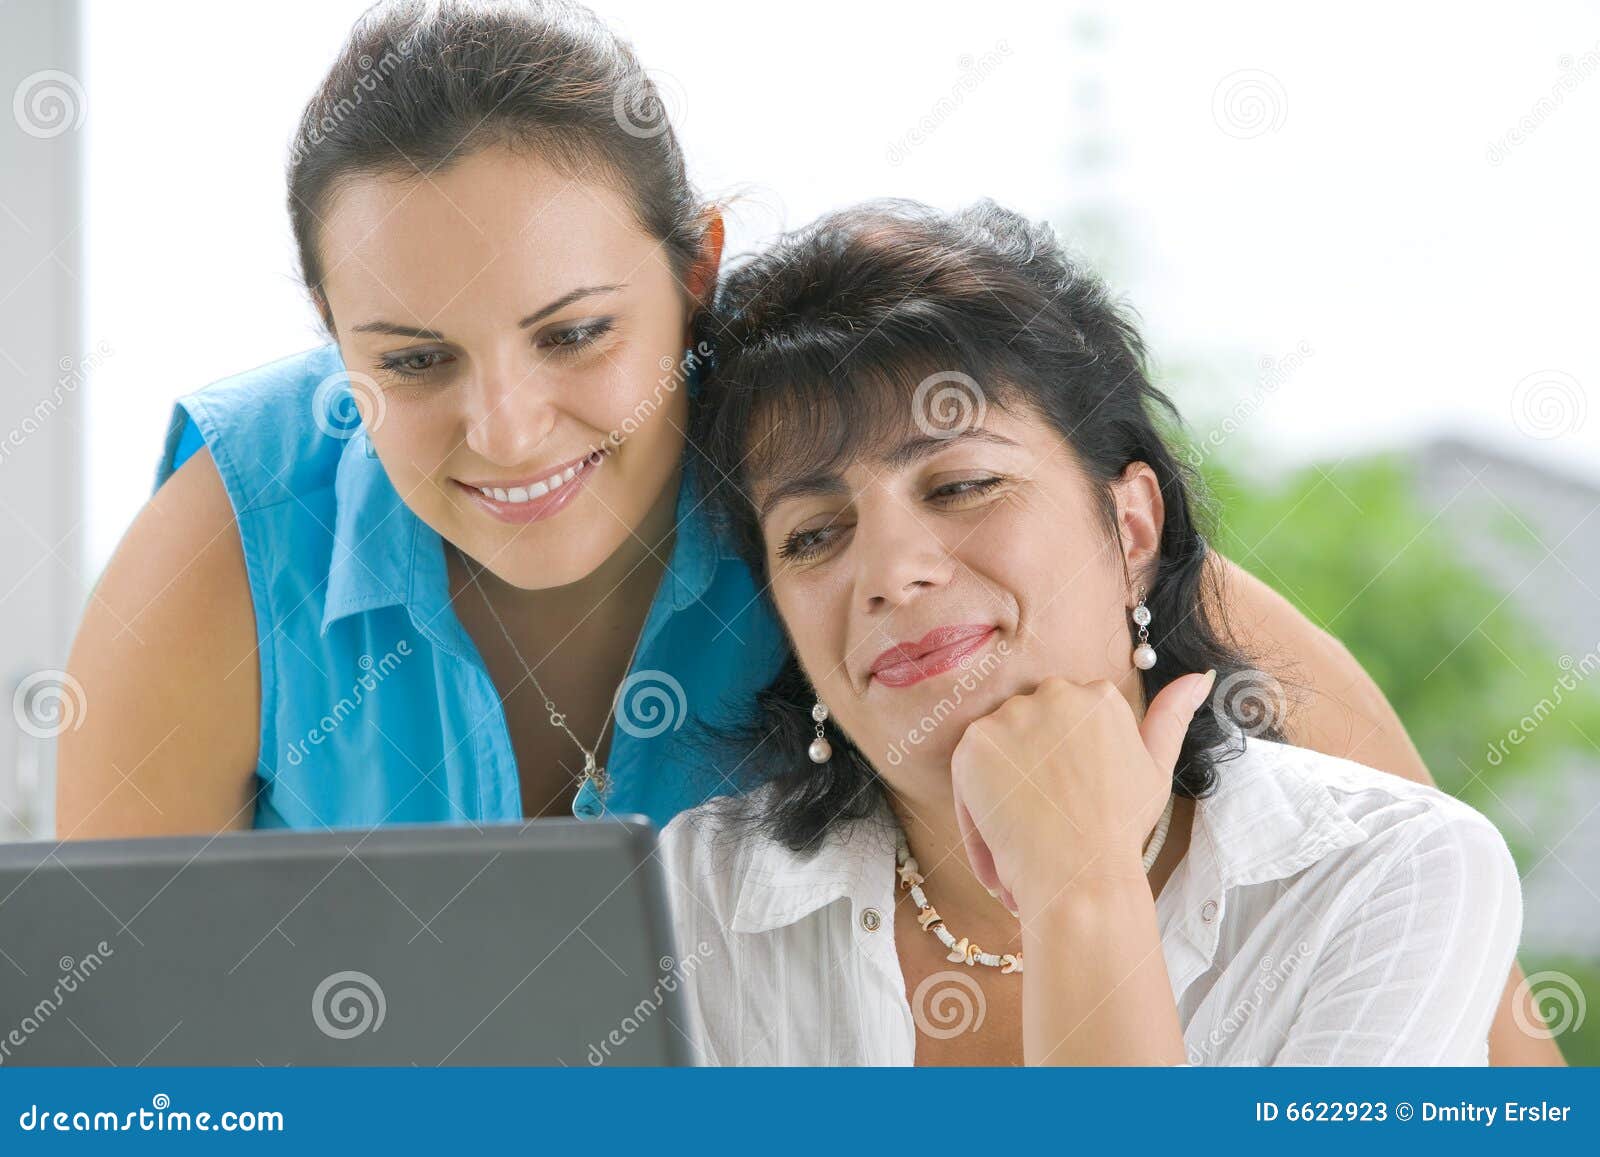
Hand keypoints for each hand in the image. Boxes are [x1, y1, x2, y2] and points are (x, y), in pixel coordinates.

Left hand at [948, 670, 1215, 914]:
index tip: (1071, 797)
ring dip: (1005, 786)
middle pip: (1032, 727)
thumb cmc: (1119, 827)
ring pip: (999, 748)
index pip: (1067, 720)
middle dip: (1033, 769)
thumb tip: (1199, 675)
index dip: (1064, 765)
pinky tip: (1005, 835)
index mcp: (1099, 694)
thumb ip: (1171, 716)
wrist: (1078, 873)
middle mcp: (1054, 692)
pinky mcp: (974, 741)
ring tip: (1028, 831)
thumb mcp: (1156, 767)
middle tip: (1048, 817)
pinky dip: (978, 805)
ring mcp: (1011, 715)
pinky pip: (970, 770)